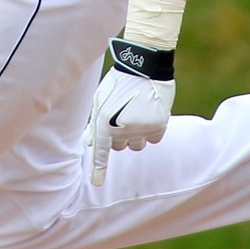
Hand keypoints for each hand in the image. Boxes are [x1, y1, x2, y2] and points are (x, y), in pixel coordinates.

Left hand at [86, 41, 176, 185]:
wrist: (145, 65)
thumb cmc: (119, 81)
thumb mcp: (100, 98)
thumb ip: (95, 122)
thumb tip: (90, 143)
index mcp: (105, 121)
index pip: (101, 151)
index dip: (98, 168)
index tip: (96, 182)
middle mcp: (123, 129)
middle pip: (120, 147)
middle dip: (118, 138)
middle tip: (121, 119)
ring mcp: (143, 128)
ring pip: (137, 145)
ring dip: (135, 136)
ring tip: (135, 115)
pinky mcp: (159, 124)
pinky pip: (154, 139)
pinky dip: (151, 132)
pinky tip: (148, 115)